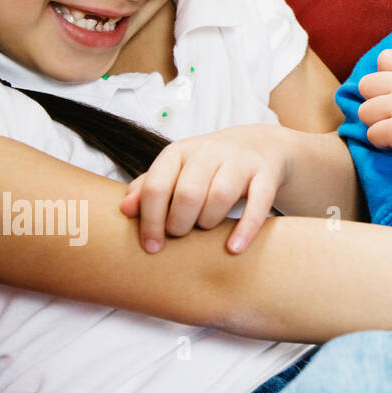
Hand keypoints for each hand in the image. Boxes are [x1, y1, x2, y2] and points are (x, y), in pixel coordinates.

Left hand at [119, 123, 292, 254]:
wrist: (261, 145)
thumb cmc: (208, 166)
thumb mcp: (176, 171)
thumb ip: (148, 188)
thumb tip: (124, 210)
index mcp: (179, 151)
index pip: (156, 186)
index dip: (150, 221)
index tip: (152, 246)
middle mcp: (209, 151)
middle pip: (188, 193)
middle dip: (180, 223)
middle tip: (181, 234)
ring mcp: (241, 160)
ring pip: (221, 196)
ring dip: (209, 222)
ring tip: (207, 230)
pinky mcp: (267, 173)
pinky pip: (258, 202)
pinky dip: (246, 228)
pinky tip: (234, 247)